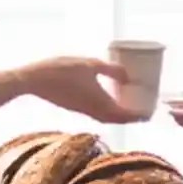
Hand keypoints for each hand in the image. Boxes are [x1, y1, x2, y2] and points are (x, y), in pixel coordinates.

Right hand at [16, 56, 145, 123]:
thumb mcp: (90, 64)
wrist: (33, 80)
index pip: (124, 116)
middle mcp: (93, 111)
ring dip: (118, 115)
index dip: (138, 116)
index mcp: (100, 102)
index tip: (149, 113)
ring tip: (128, 105)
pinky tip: (107, 99)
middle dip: (130, 117)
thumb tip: (128, 76)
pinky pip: (96, 113)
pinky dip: (106, 110)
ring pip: (105, 117)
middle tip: (142, 110)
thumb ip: (111, 70)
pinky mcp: (74, 106)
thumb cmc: (62, 69)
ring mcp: (82, 110)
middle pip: (116, 120)